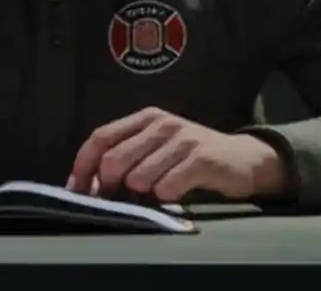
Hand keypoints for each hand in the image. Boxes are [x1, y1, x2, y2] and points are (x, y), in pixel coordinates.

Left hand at [66, 107, 288, 202]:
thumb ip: (126, 158)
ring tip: (156, 195)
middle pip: (114, 160)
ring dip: (142, 196)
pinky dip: (165, 198)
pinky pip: (167, 187)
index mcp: (145, 118)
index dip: (83, 166)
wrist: (243, 160)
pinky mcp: (202, 158)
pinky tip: (176, 196)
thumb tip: (88, 186)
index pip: (100, 138)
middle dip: (109, 187)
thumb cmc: (191, 158)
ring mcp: (182, 139)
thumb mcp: (157, 149)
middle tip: (119, 201)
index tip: (77, 190)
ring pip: (138, 177)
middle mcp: (161, 124)